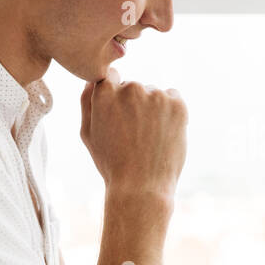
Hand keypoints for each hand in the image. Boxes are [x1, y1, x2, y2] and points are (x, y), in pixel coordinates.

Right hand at [80, 69, 186, 197]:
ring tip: (148, 138)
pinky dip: (170, 111)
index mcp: (105, 92)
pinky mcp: (177, 104)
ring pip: (154, 94)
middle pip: (133, 87)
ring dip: (153, 108)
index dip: (114, 97)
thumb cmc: (111, 163)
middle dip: (133, 104)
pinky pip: (173, 98)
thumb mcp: (88, 134)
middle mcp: (131, 88)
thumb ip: (87, 101)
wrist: (141, 187)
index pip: (111, 77)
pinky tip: (163, 133)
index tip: (118, 116)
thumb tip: (93, 80)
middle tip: (133, 134)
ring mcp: (155, 95)